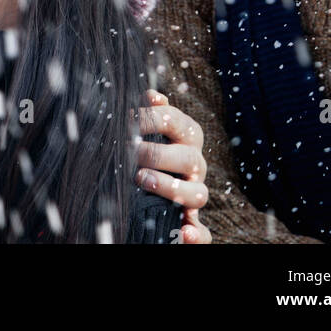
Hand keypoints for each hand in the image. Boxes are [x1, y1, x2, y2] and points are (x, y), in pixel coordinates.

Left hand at [136, 89, 211, 244]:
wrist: (151, 188)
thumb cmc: (149, 149)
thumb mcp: (151, 129)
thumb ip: (153, 112)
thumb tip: (152, 95)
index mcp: (187, 137)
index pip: (177, 121)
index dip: (152, 118)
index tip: (127, 117)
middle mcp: (195, 164)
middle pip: (189, 157)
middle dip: (158, 154)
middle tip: (130, 152)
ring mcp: (195, 192)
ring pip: (198, 194)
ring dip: (171, 187)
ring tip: (142, 180)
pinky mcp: (193, 223)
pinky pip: (204, 233)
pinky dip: (197, 235)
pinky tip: (185, 233)